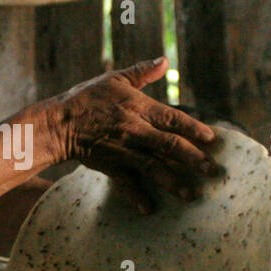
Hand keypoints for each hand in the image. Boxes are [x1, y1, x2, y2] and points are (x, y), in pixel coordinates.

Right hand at [46, 56, 218, 213]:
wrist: (58, 123)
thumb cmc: (86, 98)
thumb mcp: (115, 80)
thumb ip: (142, 72)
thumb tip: (165, 60)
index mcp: (138, 107)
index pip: (172, 118)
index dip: (193, 128)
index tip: (211, 139)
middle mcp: (134, 130)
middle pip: (169, 145)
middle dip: (193, 158)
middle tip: (212, 171)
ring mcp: (123, 151)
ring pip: (153, 167)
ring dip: (173, 182)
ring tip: (191, 195)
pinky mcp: (111, 166)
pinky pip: (126, 184)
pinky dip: (137, 197)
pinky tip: (149, 210)